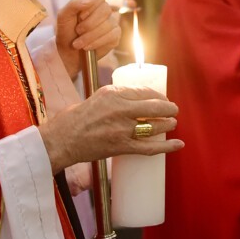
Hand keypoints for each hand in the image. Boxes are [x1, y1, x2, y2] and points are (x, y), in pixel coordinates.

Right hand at [39, 85, 184, 173]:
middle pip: (153, 106)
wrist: (61, 140)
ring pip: (154, 125)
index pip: (143, 91)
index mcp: (112, 94)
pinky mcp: (121, 147)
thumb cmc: (74, 119)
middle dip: (168, 108)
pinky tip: (178, 144)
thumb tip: (136, 101)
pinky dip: (166, 147)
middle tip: (173, 110)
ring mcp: (121, 129)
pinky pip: (149, 147)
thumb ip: (116, 99)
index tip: (162, 98)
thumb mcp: (96, 98)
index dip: (158, 95)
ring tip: (173, 123)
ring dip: (168, 124)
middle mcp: (119, 109)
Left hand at [55, 0, 120, 78]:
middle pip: (105, 9)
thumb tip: (89, 0)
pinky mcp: (115, 35)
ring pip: (108, 24)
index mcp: (91, 1)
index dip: (93, 3)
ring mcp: (111, 22)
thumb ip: (73, 4)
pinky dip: (97, 43)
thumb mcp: (63, 17)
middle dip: (89, 23)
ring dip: (90, 36)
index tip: (81, 15)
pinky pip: (112, 36)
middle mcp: (104, 10)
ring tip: (78, 43)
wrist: (68, 52)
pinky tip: (87, 47)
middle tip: (78, 31)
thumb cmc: (66, 32)